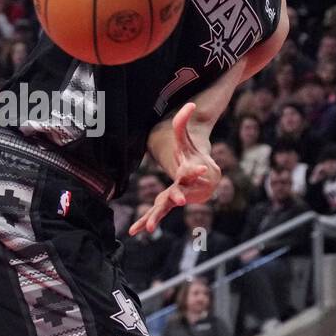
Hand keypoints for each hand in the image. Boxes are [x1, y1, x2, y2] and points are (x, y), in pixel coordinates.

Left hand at [129, 103, 218, 234]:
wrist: (200, 176)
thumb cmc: (191, 154)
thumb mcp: (185, 137)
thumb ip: (184, 122)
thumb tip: (190, 104)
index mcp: (192, 171)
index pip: (194, 169)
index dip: (196, 169)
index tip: (199, 170)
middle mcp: (186, 187)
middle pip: (181, 192)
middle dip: (178, 195)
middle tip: (180, 200)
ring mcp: (177, 196)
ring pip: (165, 207)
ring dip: (156, 216)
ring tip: (147, 227)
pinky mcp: (168, 202)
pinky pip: (157, 213)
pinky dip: (147, 221)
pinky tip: (134, 231)